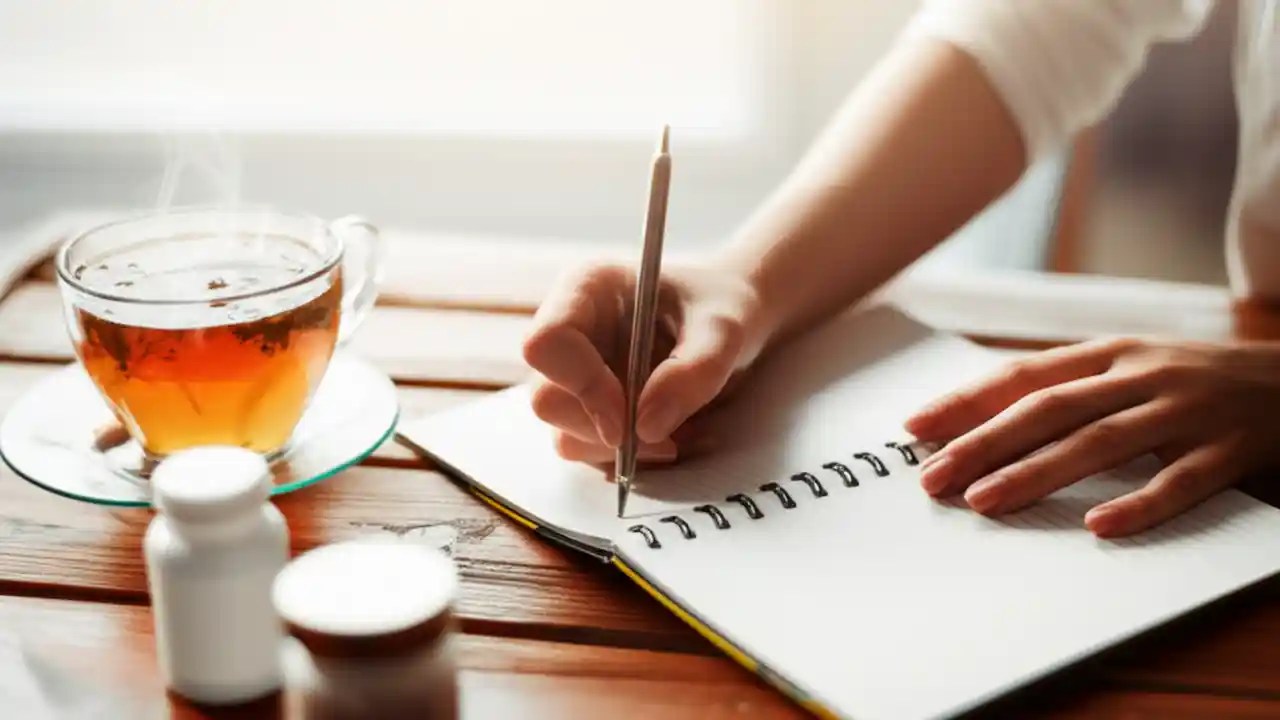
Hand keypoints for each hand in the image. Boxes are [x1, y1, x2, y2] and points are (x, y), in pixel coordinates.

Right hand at [522, 261, 765, 463]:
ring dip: (616, 451)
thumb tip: (647, 426)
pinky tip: (664, 440)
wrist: (734, 321)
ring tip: (675, 438)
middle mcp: (569, 332)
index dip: (582, 386)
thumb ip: (695, 370)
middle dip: (602, 430)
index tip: (628, 419)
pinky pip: (585, 449)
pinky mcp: (587, 408)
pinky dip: (624, 459)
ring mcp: (573, 375)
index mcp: (585, 290)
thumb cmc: (724, 304)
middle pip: (547, 398)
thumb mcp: (725, 329)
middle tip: (664, 440)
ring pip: (562, 432)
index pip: (547, 343)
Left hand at [905, 338, 1279, 536]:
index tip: (916, 429)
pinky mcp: (1232, 447)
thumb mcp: (1131, 365)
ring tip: (985, 501)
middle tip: (933, 478)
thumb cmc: (1196, 379)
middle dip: (983, 442)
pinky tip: (1099, 527)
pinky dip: (1139, 505)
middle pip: (1050, 408)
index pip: (1024, 374)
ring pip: (1101, 441)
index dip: (967, 400)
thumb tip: (981, 414)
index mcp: (1111, 352)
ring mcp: (1188, 409)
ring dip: (1036, 472)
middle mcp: (1143, 373)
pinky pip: (1181, 481)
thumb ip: (1068, 385)